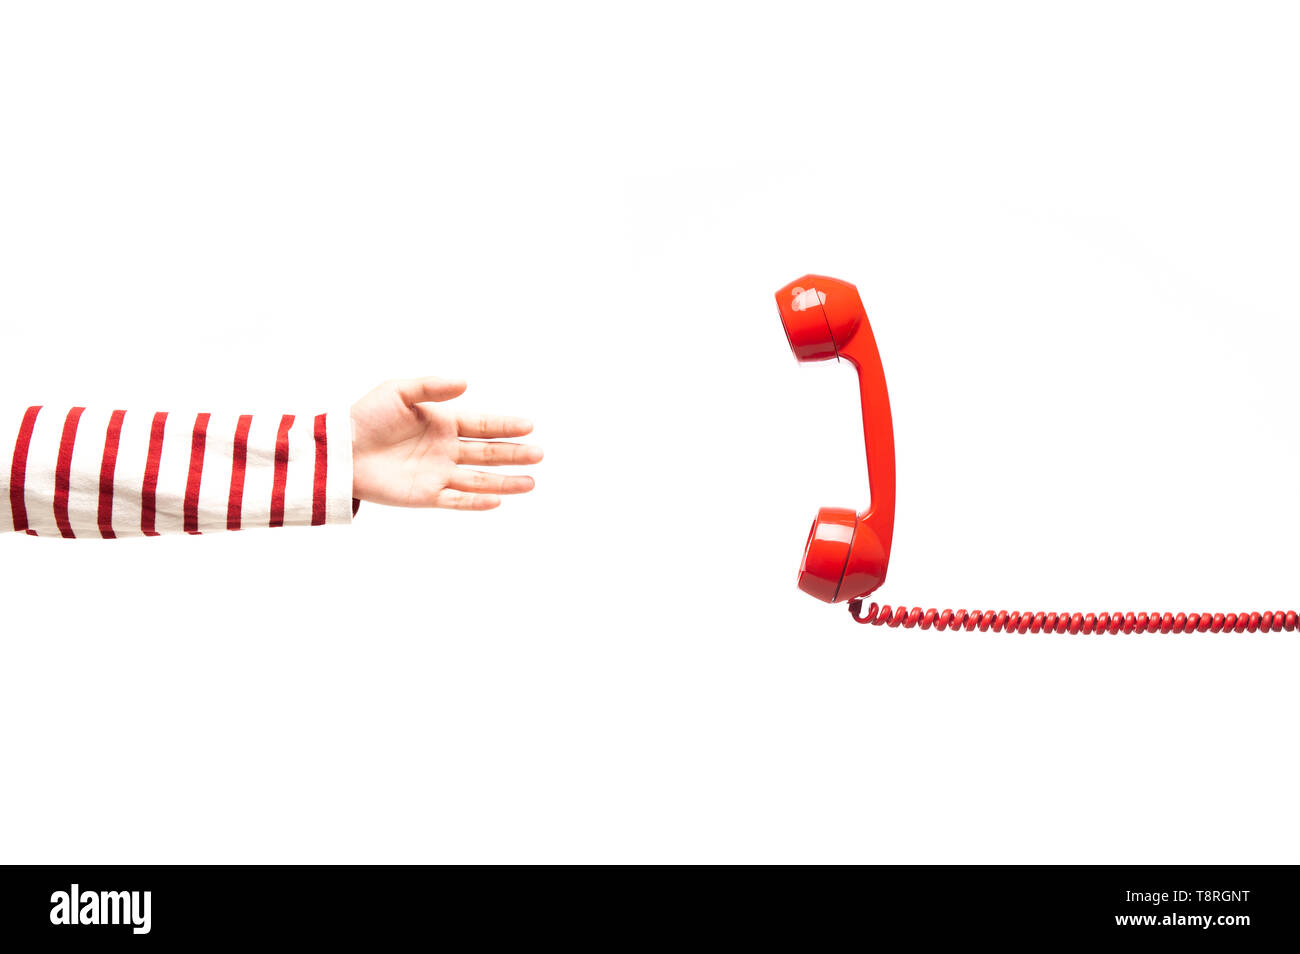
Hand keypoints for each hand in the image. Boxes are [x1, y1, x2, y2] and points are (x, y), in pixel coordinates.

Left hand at [350, 377, 541, 509]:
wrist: (339, 449)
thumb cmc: (366, 417)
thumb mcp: (398, 391)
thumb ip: (432, 387)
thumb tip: (465, 382)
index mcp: (444, 423)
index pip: (483, 425)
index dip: (506, 426)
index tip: (529, 426)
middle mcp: (446, 450)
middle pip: (488, 453)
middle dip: (515, 454)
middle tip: (540, 454)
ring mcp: (438, 474)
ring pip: (479, 479)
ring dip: (505, 481)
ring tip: (531, 482)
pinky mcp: (425, 495)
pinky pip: (456, 500)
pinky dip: (476, 502)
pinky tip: (497, 500)